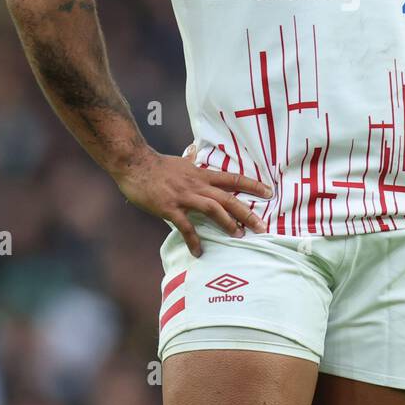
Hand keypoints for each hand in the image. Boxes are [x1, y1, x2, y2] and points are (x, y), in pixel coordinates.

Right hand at [114, 145, 272, 255]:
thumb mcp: (180, 161)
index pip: (232, 179)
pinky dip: (194, 239)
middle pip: (228, 198)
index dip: (252, 185)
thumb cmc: (156, 164)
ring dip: (228, 223)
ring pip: (213, 209)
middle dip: (247, 212)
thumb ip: (190, 160)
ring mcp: (184, 196)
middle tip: (262, 226)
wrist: (134, 163)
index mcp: (201, 174)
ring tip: (239, 236)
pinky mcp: (170, 207)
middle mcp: (197, 184)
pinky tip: (199, 251)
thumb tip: (194, 152)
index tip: (269, 193)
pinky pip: (186, 226)